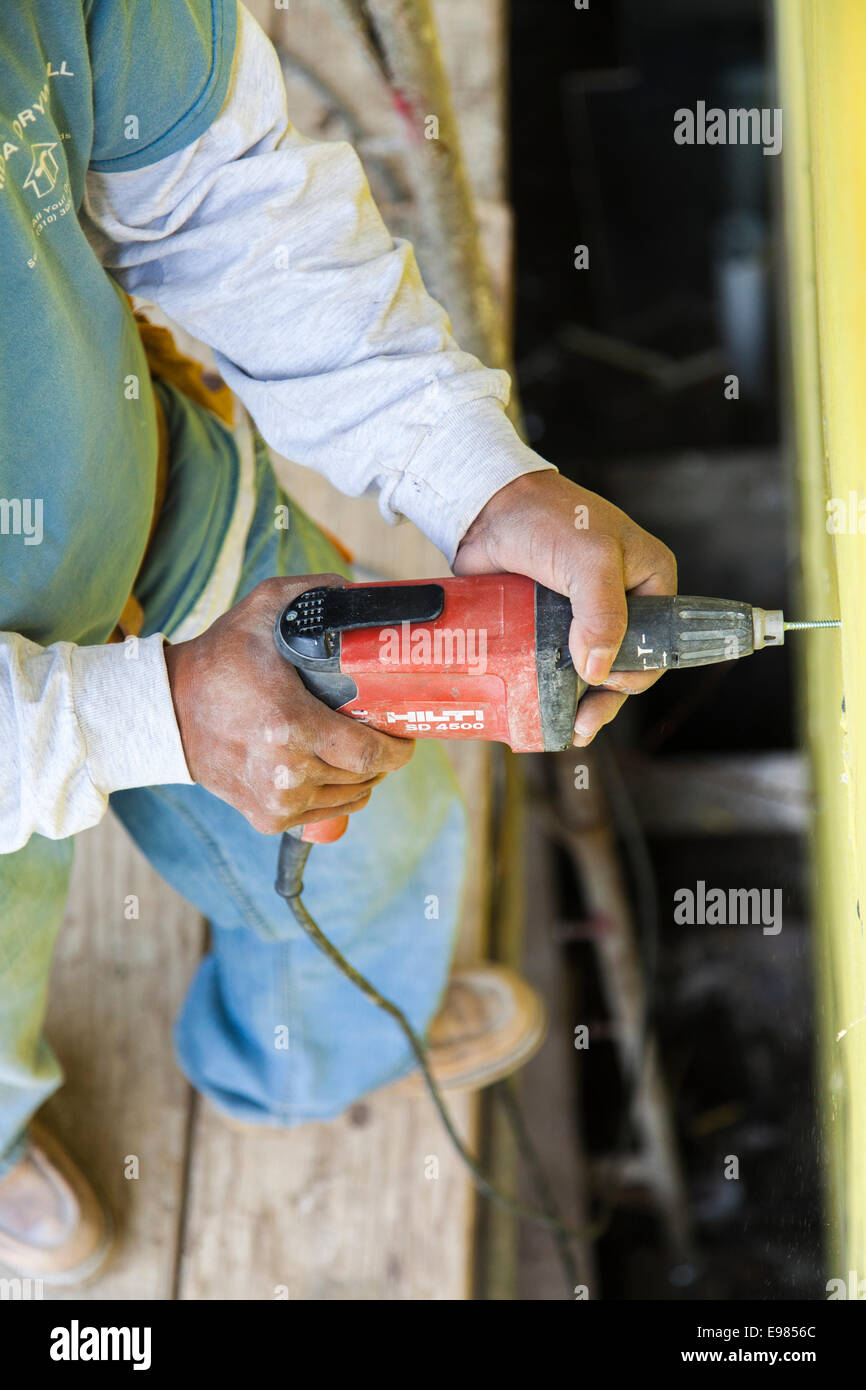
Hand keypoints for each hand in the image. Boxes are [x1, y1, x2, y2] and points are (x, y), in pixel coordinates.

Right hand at [163, 574, 413, 832]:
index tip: (406, 731)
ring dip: (363, 775)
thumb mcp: (265, 608)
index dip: (398, 746)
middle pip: (364, 776)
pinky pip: (326, 813)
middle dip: (384, 755)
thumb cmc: (220, 659)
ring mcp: (276, 801)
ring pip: (350, 798)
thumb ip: (317, 593)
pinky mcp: (268, 817)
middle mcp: (285, 772)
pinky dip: (338, 793)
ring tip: (359, 748)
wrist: (168, 710)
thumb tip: (361, 594)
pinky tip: (333, 768)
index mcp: (288, 725)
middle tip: (384, 731)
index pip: (369, 753)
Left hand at [453, 472, 676, 744]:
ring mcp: (581, 615)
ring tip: (567, 729)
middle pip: (623, 664)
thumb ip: (602, 613)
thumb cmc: (548, 518)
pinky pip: (554, 665)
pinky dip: (550, 689)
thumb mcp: (589, 560)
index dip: (636, 671)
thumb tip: (599, 671)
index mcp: (650, 581)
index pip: (658, 642)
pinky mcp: (546, 625)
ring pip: (588, 671)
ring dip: (578, 701)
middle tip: (583, 723)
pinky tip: (542, 711)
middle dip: (606, 698)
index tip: (607, 684)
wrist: (487, 508)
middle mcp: (621, 601)